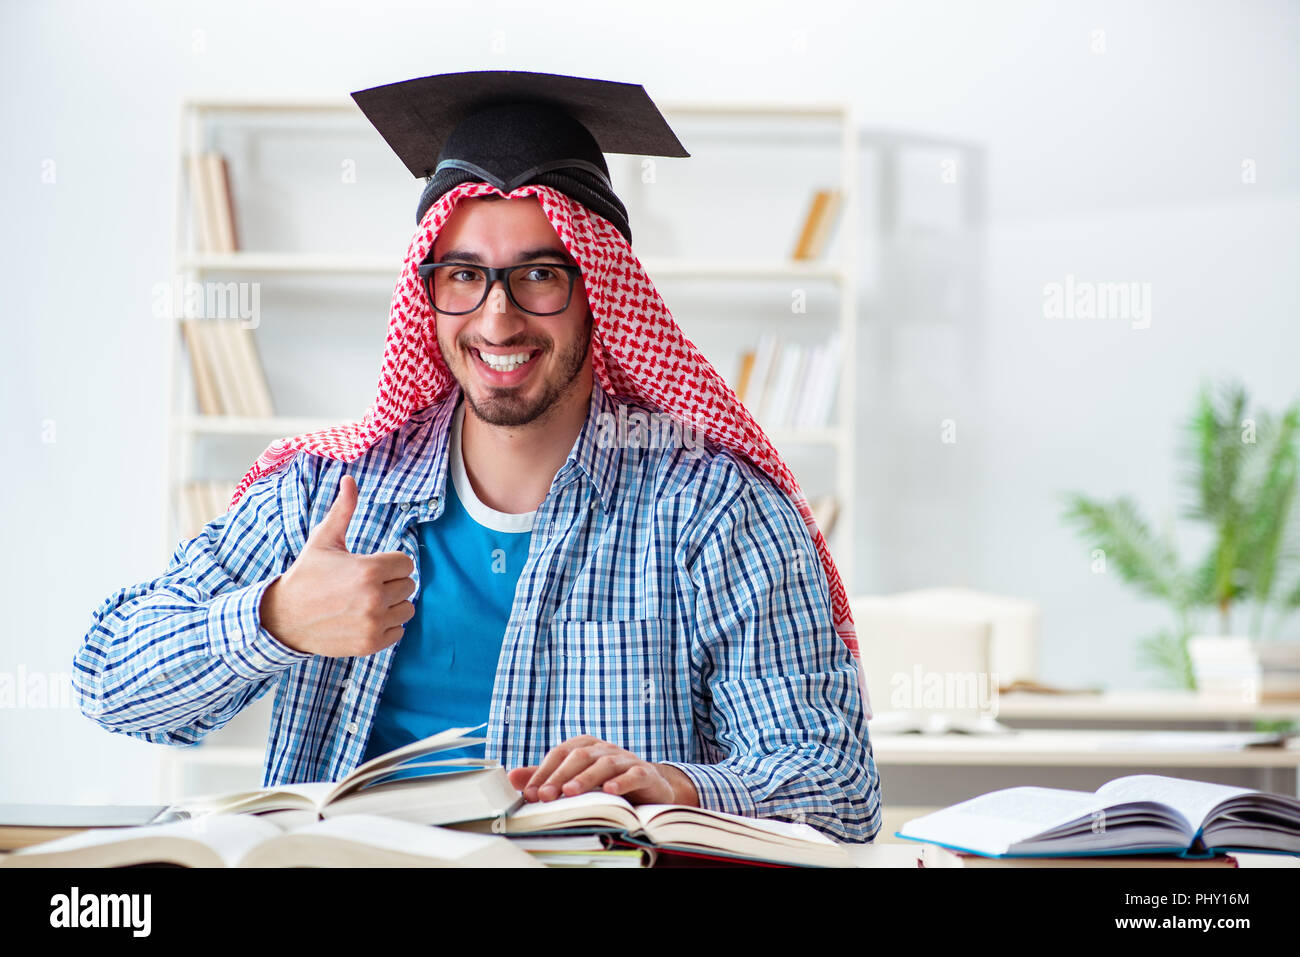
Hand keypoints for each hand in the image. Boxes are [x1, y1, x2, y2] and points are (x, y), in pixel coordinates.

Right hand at [259, 474, 415, 655]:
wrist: (284, 618)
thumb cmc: (306, 575)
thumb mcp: (323, 540)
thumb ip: (343, 510)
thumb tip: (350, 479)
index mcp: (368, 570)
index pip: (406, 563)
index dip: (391, 563)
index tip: (371, 567)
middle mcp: (375, 598)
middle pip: (408, 586)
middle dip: (391, 583)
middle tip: (365, 585)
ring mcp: (374, 623)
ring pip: (407, 609)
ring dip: (392, 605)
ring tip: (367, 601)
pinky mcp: (371, 644)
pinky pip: (399, 631)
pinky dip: (387, 626)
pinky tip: (365, 619)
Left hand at [507, 735, 698, 806]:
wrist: (649, 785)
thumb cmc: (606, 780)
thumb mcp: (574, 778)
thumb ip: (546, 777)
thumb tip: (512, 776)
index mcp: (585, 746)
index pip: (559, 754)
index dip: (544, 772)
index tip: (531, 793)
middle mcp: (604, 749)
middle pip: (579, 756)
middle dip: (560, 776)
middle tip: (545, 796)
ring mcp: (625, 759)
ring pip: (604, 763)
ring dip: (586, 778)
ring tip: (571, 792)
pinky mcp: (645, 773)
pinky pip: (634, 774)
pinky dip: (622, 781)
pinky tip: (610, 790)